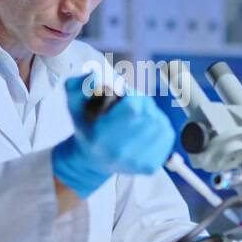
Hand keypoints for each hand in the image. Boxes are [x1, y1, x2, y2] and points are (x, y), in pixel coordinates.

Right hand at [51, 74, 175, 197]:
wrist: (92, 161)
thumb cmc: (86, 128)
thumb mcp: (74, 104)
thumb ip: (79, 85)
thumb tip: (94, 75)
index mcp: (100, 137)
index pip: (133, 108)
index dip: (133, 96)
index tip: (125, 96)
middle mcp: (120, 152)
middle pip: (148, 114)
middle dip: (143, 103)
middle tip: (131, 104)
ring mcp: (137, 162)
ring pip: (161, 123)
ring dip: (152, 113)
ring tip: (138, 117)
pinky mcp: (151, 166)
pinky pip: (167, 135)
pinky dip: (160, 126)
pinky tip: (145, 128)